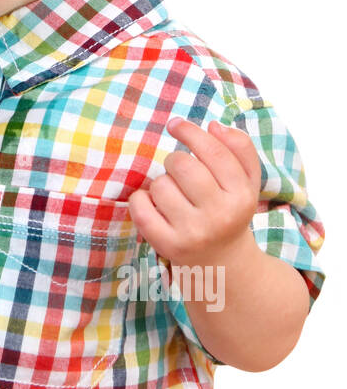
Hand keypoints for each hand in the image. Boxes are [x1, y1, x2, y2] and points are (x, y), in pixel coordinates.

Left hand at [127, 117, 261, 266]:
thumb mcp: (247, 181)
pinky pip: (140, 207)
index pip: (214, 151)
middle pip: (182, 164)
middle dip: (175, 160)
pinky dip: (140, 200)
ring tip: (174, 196)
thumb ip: (239, 148)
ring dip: (161, 183)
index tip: (175, 125)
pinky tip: (154, 206)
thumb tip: (213, 126)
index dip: (190, 132)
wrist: (222, 263)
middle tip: (180, 172)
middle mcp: (220, 215)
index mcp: (242, 195)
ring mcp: (193, 233)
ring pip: (160, 184)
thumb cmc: (230, 211)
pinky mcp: (168, 245)